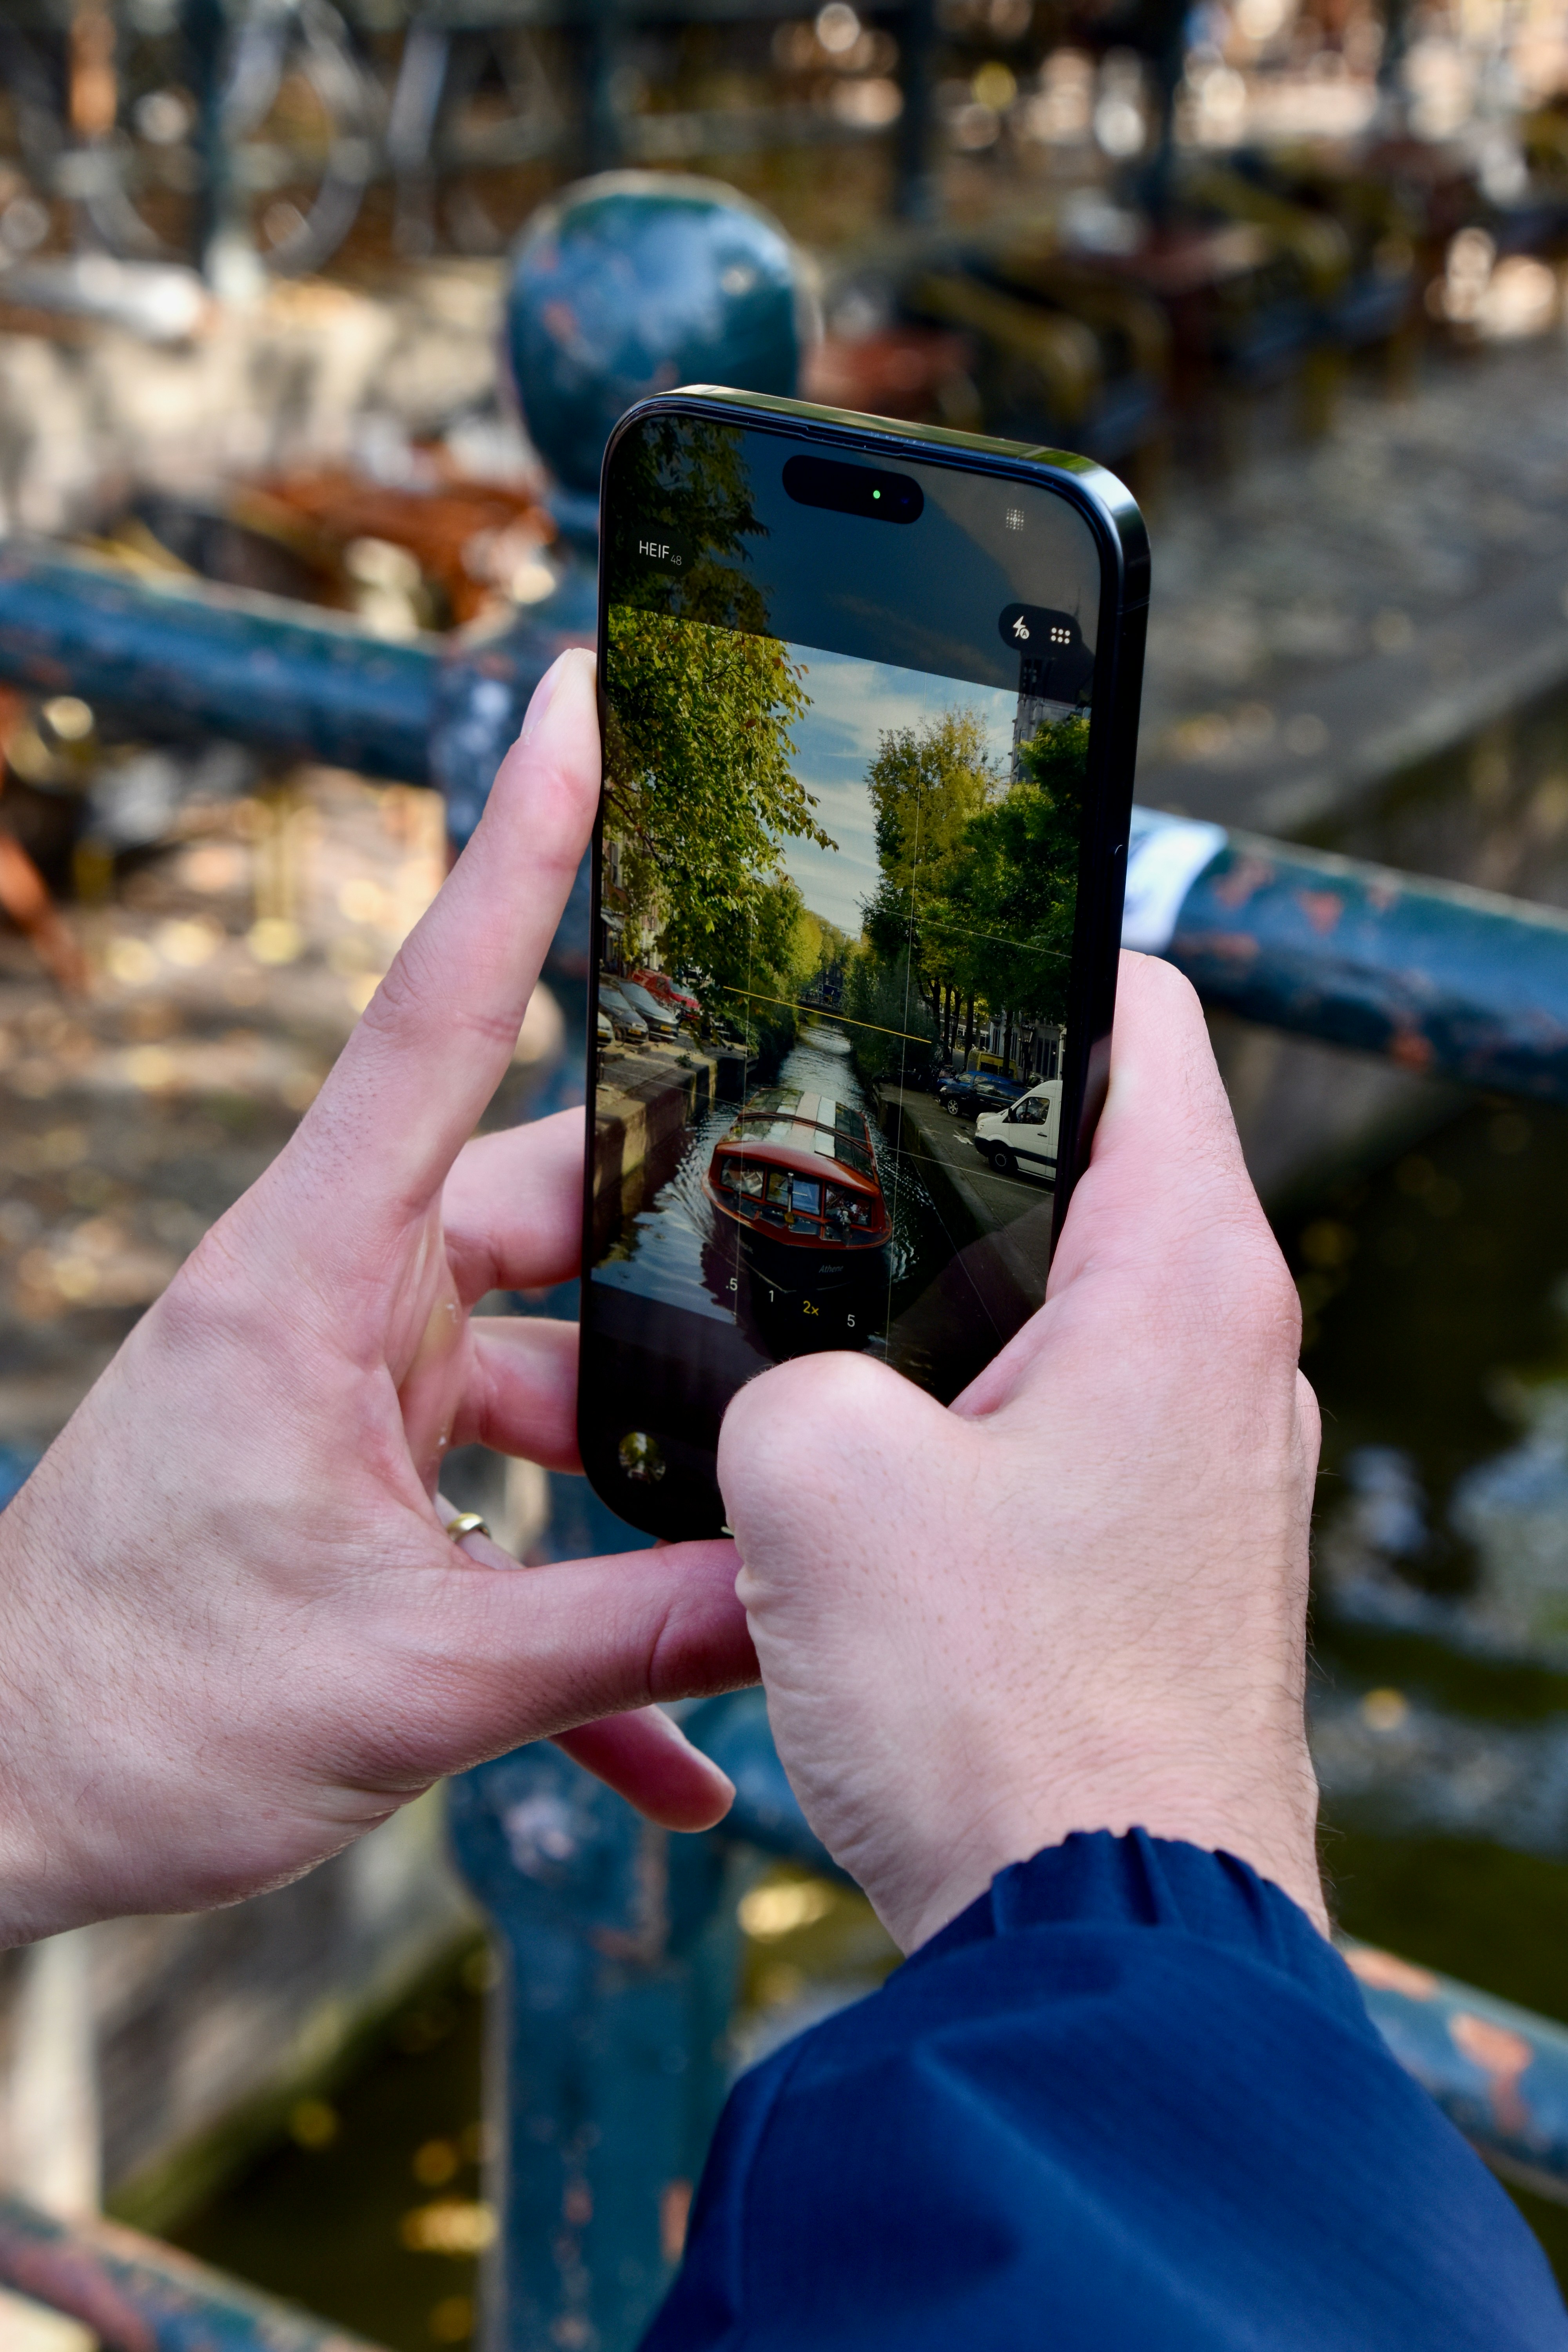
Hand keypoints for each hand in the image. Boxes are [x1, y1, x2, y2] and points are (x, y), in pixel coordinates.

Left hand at [0, 650, 751, 1947]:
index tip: (574, 699)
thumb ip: (625, 1638)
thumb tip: (803, 1604)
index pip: (439, 1020)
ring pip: (559, 1377)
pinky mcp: (367, 1481)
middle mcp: (346, 1303)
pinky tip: (671, 1759)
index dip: (516, 853)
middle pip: (560, 1210)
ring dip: (653, 1490)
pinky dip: (591, 1626)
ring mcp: (358, 1388)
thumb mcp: (410, 1683)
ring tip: (776, 1559)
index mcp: (321, 1282)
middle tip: (848, 1241)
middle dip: (696, 1244)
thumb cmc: (134, 1712)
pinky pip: (516, 1522)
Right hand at [719, 952, 1322, 1952]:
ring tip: (788, 1336)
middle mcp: (1226, 1354)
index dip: (1026, 967)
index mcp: (1188, 1275)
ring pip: (1046, 1320)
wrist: (1098, 1940)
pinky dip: (947, 1434)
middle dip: (932, 1164)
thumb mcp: (815, 1481)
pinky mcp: (1157, 1558)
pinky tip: (840, 1475)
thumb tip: (789, 1400)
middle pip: (1079, 1174)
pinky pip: (1043, 1439)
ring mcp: (1203, 1464)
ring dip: (922, 1325)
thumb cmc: (998, 1701)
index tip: (907, 968)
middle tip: (787, 1166)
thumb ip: (774, 1376)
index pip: (1144, 1023)